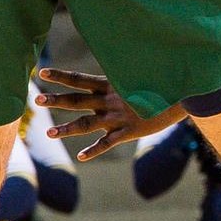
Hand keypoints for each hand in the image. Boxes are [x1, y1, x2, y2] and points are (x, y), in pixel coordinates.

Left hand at [36, 67, 182, 160]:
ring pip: (87, 124)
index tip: (42, 72)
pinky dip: (95, 150)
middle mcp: (111, 101)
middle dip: (56, 100)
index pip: (80, 79)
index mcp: (111, 85)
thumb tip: (114, 62)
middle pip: (77, 100)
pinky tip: (82, 157)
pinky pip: (108, 143)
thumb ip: (122, 74)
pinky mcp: (129, 131)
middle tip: (37, 99)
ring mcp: (118, 117)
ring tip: (49, 132)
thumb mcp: (138, 76)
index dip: (61, 76)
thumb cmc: (160, 84)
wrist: (182, 97)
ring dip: (67, 129)